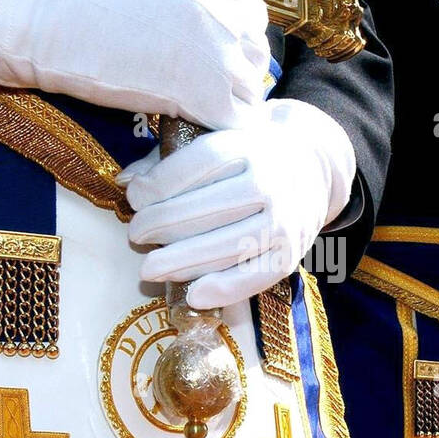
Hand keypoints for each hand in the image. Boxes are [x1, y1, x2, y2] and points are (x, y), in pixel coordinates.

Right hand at [0, 0, 270, 129]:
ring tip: (195, 112)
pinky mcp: (205, 96)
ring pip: (250, 94)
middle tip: (205, 93)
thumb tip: (213, 36)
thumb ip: (195, 6)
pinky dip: (218, 129)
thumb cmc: (93, 8)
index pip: (254, 22)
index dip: (238, 44)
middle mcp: (224, 20)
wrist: (59, 27)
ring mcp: (219, 58)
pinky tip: (190, 125)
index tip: (216, 59)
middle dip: (236, 78)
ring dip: (228, 107)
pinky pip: (235, 123)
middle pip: (256, 60)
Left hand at [119, 98, 355, 308]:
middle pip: (204, 209)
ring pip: (224, 245)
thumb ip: (169, 160)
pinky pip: (255, 276)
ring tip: (149, 269)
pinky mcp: (291, 253)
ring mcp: (283, 220)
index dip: (159, 185)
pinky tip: (194, 295)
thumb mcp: (218, 142)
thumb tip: (125, 183)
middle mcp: (269, 182)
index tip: (136, 198)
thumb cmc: (250, 157)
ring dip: (180, 261)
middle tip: (135, 235)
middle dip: (161, 225)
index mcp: (248, 146)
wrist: (313, 169)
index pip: (197, 165)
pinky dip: (224, 289)